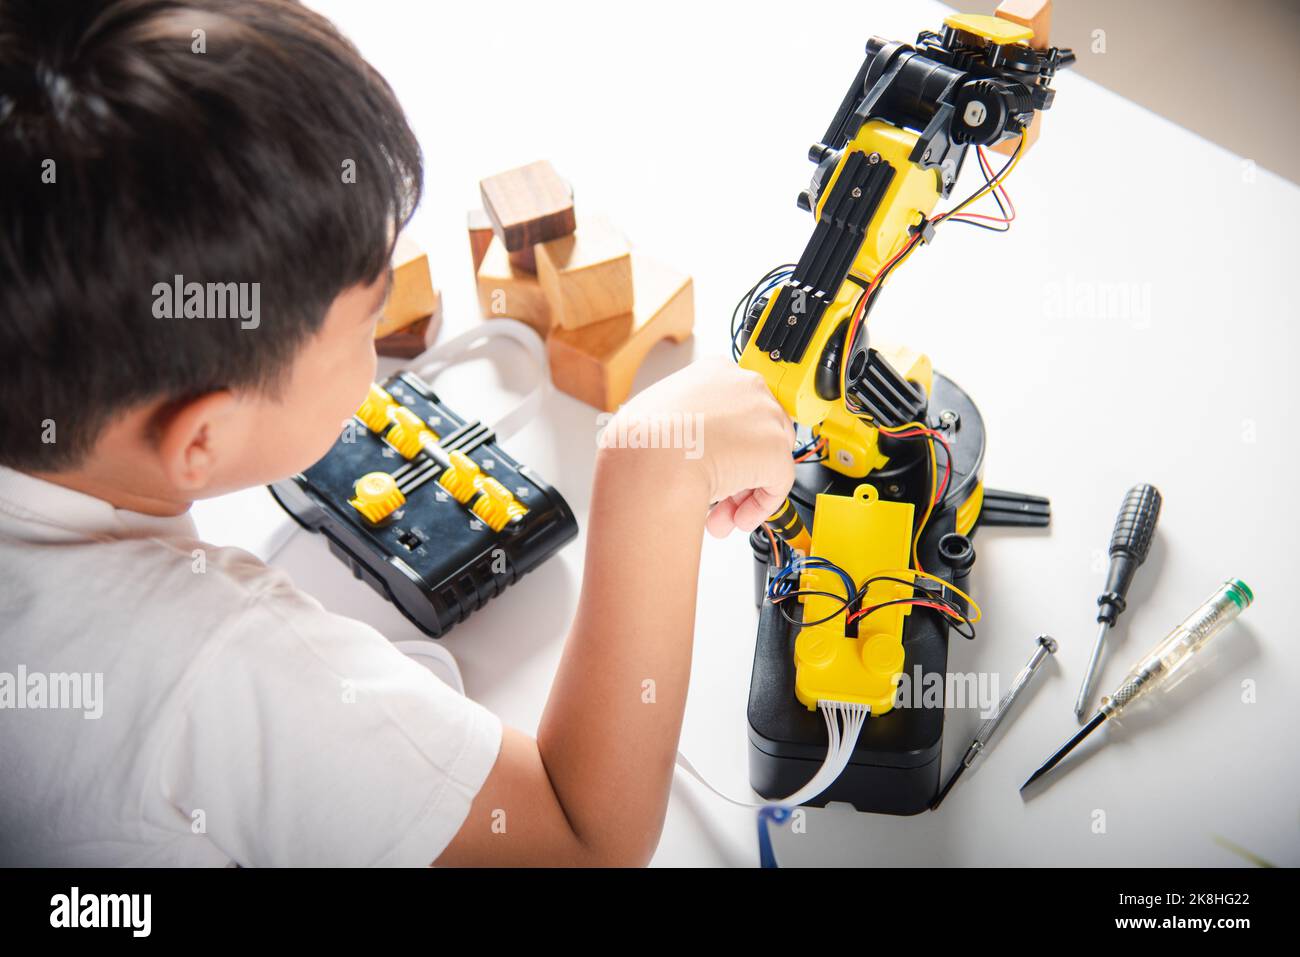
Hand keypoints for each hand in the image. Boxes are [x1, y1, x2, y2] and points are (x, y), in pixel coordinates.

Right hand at [603, 358, 794, 537]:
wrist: (651, 456)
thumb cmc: (641, 438)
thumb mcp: (655, 416)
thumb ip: (680, 424)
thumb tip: (676, 443)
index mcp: (715, 371)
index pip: (734, 409)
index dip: (726, 444)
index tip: (713, 462)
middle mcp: (745, 387)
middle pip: (756, 434)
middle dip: (737, 473)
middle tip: (718, 498)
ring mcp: (764, 417)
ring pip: (767, 461)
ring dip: (743, 494)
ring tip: (719, 517)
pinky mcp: (775, 450)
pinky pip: (777, 485)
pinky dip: (758, 507)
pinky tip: (733, 518)